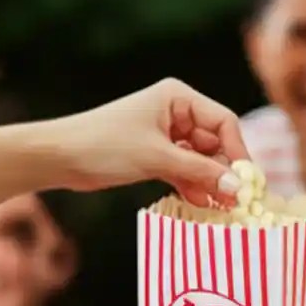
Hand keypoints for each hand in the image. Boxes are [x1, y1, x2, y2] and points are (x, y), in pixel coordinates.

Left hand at [53, 78, 248, 205]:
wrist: (58, 157)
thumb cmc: (104, 144)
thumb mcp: (158, 158)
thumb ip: (201, 172)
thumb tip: (238, 188)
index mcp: (178, 97)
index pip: (223, 122)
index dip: (238, 151)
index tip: (247, 180)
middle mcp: (176, 112)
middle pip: (215, 143)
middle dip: (224, 171)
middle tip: (237, 200)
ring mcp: (166, 134)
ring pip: (201, 159)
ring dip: (210, 182)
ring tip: (222, 207)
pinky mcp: (155, 154)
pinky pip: (185, 169)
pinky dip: (193, 185)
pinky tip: (202, 203)